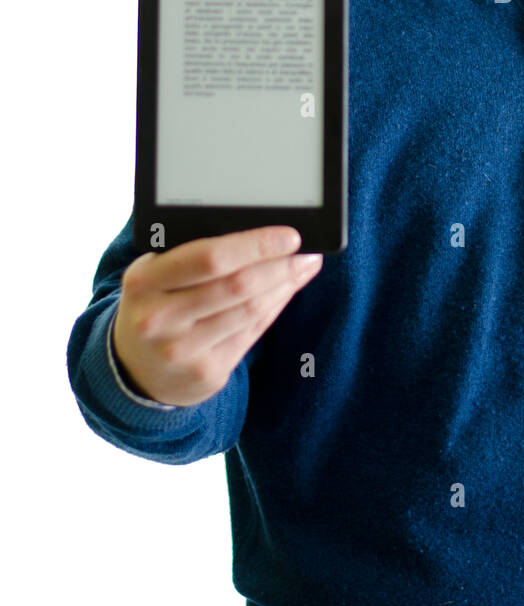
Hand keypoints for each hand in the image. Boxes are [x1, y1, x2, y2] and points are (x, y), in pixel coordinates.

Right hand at [111, 227, 321, 406]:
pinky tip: (286, 291)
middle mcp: (159, 318)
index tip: (288, 235)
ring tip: (304, 267)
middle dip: (280, 266)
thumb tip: (259, 232)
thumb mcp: (155, 275)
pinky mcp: (206, 373)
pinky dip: (274, 307)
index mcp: (144, 281)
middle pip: (237, 286)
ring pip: (250, 310)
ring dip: (284, 286)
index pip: (209, 258)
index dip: (255, 245)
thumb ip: (192, 254)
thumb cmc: (156, 304)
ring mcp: (182, 351)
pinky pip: (252, 333)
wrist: (134, 370)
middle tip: (307, 252)